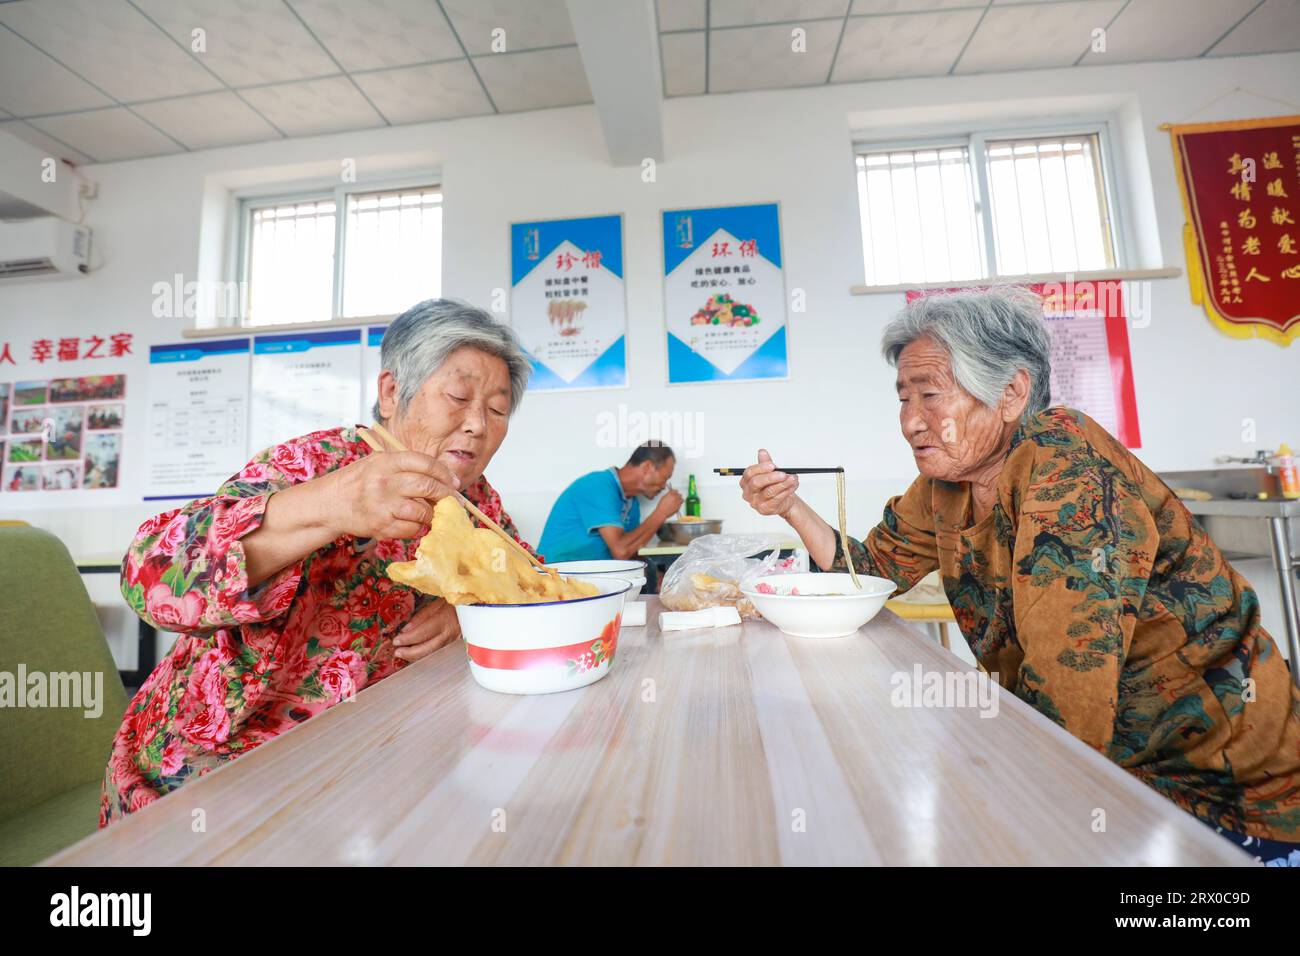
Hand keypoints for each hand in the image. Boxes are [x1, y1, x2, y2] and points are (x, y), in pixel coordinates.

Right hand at [327, 450, 460, 540]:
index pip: (425, 463)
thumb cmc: (359, 482)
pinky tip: (413, 522)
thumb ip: (407, 467)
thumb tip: (443, 478)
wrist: (329, 503)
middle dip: (445, 495)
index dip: (444, 473)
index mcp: (386, 461)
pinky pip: (412, 529)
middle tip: (452, 500)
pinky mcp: (381, 526)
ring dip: (432, 514)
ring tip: (431, 512)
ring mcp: (382, 505)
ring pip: (423, 511)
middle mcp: (384, 482)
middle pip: (428, 487)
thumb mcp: (378, 463)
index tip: (453, 482)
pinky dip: (418, 527)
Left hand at [392, 598, 460, 661]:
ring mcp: (456, 641)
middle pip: (428, 648)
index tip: (396, 640)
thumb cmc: (458, 599)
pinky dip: (429, 654)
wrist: (479, 604)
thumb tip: (407, 629)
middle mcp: (451, 633)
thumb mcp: (439, 601)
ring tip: (405, 654)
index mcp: (446, 619)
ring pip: (434, 653)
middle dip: (411, 653)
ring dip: (418, 656)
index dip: (408, 639)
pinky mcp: (459, 644)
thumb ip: (423, 616)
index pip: (422, 633)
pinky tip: (420, 654)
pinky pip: (441, 652)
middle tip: (398, 652)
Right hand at [656, 489, 683, 515]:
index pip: (675, 490)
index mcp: (671, 494)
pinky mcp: (679, 506)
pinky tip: (676, 504)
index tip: (674, 492)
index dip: (675, 492)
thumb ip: (668, 495)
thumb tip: (670, 494)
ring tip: (677, 500)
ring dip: (679, 499)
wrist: (662, 512)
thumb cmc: (661, 506)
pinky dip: (679, 503)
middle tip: (675, 497)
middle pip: (679, 494)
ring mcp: (678, 502)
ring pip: (681, 499)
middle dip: (677, 495)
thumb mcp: (663, 497)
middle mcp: (675, 497)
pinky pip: (681, 503)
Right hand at [740, 448, 798, 516]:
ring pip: (768, 492)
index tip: (773, 465)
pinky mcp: (764, 509)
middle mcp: (748, 492)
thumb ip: (765, 463)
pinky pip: (776, 500)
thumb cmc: (774, 485)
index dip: (761, 468)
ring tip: (792, 479)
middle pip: (756, 483)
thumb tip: (762, 452)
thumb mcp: (771, 472)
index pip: (749, 473)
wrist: (784, 501)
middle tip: (783, 474)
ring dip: (783, 484)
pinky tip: (792, 486)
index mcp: (746, 481)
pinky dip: (786, 492)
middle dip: (771, 477)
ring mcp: (755, 502)